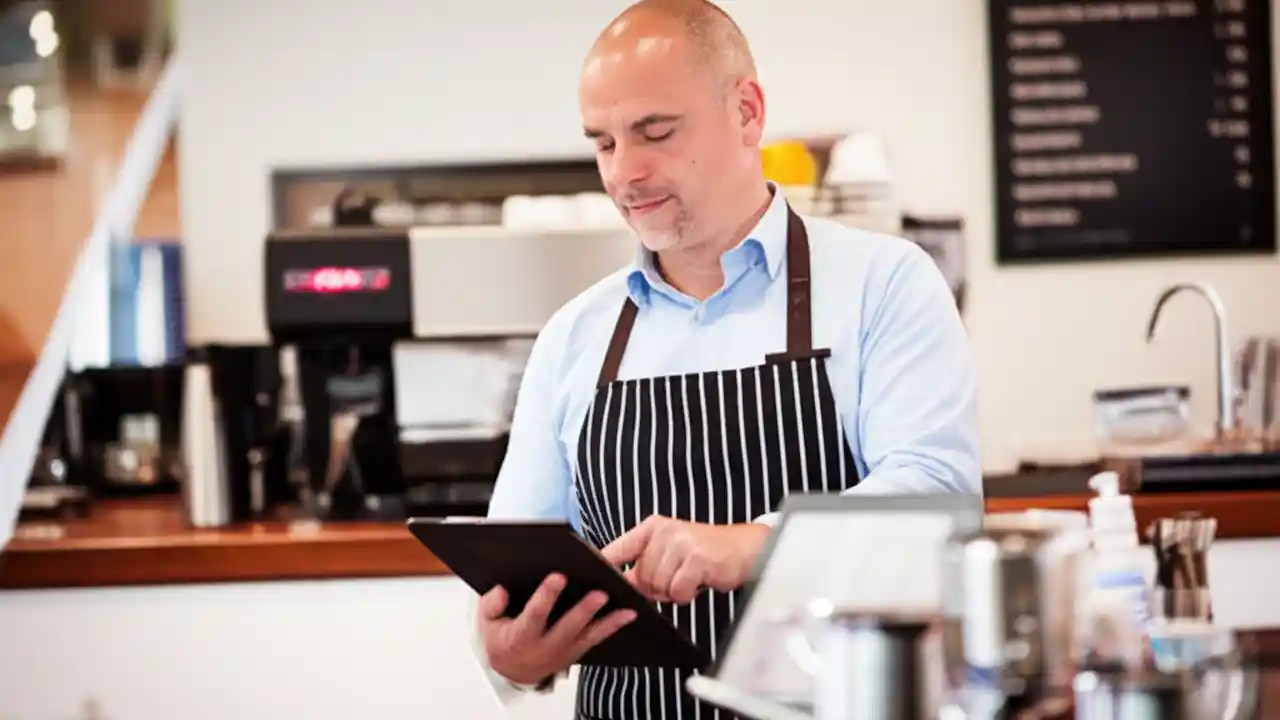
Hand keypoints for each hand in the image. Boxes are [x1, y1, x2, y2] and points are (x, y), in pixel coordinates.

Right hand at [477, 572, 637, 685]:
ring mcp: (563, 651)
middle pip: (567, 627)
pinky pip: (596, 639)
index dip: (546, 596)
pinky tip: (628, 613)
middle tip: (599, 593)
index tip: (558, 576)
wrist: (513, 669)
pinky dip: (613, 626)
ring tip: (624, 607)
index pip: (534, 615)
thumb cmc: (501, 638)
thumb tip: (501, 590)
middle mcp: (544, 647)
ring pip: (588, 635)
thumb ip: (491, 605)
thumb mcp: (487, 622)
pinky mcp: (576, 652)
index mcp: (520, 637)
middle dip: (584, 610)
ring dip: (607, 621)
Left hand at [601, 515, 770, 603]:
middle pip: (641, 577)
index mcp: (651, 528)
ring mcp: (680, 543)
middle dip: (657, 588)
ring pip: (658, 586)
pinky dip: (688, 594)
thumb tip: (622, 587)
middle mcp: (663, 532)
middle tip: (678, 578)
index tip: (590, 579)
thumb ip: (645, 565)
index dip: (604, 566)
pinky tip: (699, 581)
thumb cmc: (706, 553)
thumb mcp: (671, 551)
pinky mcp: (696, 558)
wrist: (746, 548)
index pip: (618, 549)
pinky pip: (678, 591)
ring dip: (674, 591)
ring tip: (690, 577)